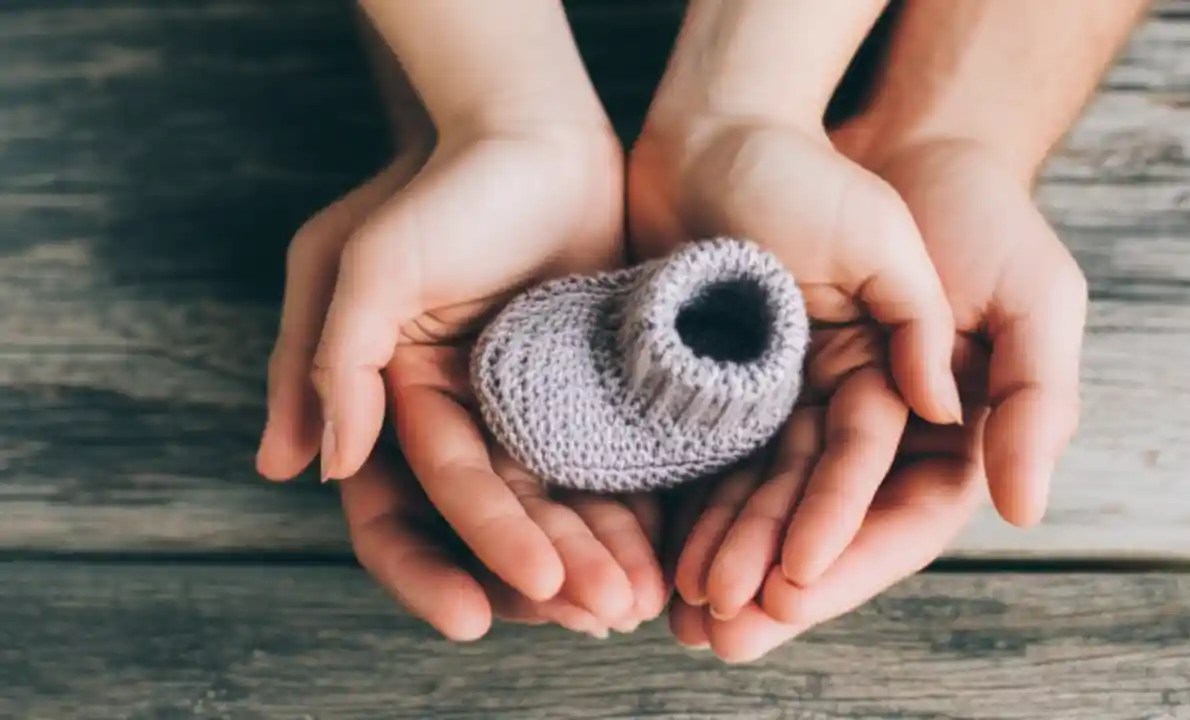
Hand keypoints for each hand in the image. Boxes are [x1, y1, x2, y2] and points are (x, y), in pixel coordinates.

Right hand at [257, 125, 665, 632]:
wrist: (538, 135)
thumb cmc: (441, 189)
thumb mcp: (363, 259)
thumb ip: (330, 359)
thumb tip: (309, 469)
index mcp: (390, 404)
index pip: (393, 512)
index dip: (424, 570)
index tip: (470, 618)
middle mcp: (456, 420)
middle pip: (485, 527)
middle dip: (530, 578)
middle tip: (589, 617)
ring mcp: (527, 412)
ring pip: (553, 509)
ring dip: (589, 561)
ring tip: (634, 604)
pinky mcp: (590, 396)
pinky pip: (606, 470)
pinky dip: (629, 514)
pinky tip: (660, 555)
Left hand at [668, 132, 1088, 662]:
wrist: (887, 138)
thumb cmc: (972, 209)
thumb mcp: (1030, 292)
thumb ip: (1035, 397)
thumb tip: (1021, 507)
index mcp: (949, 431)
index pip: (901, 519)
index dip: (849, 560)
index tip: (792, 593)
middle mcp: (879, 434)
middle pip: (825, 527)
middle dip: (772, 581)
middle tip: (718, 634)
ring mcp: (814, 408)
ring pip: (767, 498)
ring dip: (726, 552)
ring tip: (677, 606)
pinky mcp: (756, 379)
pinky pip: (725, 447)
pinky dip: (697, 492)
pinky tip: (662, 535)